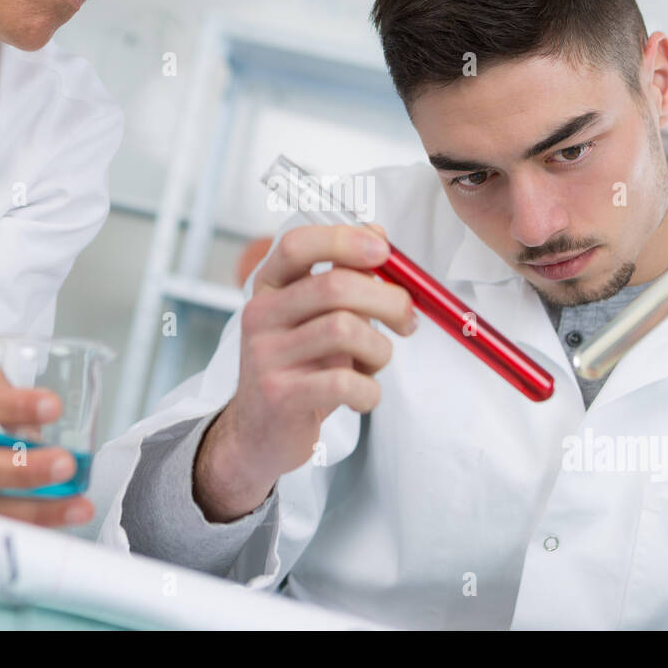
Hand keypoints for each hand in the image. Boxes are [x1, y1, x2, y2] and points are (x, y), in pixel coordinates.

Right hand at [195, 224, 417, 520]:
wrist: (260, 433)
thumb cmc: (301, 368)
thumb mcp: (317, 318)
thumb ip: (344, 277)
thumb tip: (377, 234)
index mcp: (269, 287)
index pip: (296, 245)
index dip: (344, 239)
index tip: (384, 250)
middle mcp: (260, 315)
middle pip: (334, 286)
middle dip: (388, 299)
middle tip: (407, 320)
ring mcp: (265, 356)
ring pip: (346, 331)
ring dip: (380, 349)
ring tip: (374, 363)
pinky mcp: (279, 396)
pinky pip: (345, 382)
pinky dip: (369, 391)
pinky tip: (362, 396)